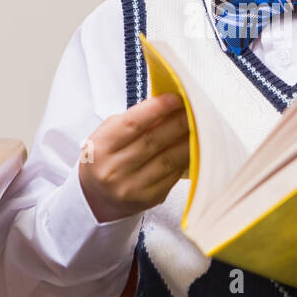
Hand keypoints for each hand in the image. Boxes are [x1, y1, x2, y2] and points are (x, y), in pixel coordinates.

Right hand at [78, 93, 191, 222]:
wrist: (97, 197)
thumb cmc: (105, 158)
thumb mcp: (108, 135)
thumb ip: (133, 121)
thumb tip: (167, 106)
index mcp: (100, 148)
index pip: (132, 123)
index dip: (157, 108)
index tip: (176, 98)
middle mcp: (113, 169)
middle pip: (154, 140)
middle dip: (178, 122)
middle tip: (194, 109)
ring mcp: (131, 187)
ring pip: (168, 159)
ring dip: (187, 141)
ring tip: (199, 127)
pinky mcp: (149, 198)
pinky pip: (173, 175)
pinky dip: (185, 160)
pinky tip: (192, 148)